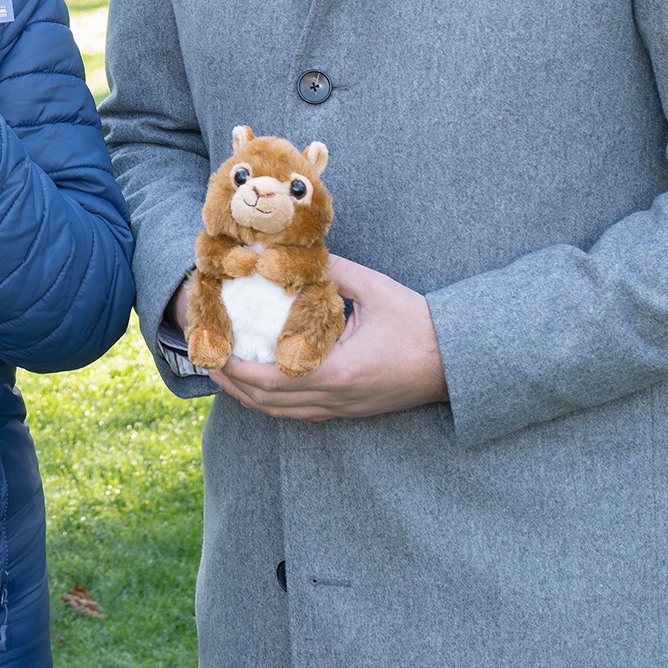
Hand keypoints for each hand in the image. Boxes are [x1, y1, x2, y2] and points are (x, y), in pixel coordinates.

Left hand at [209, 256, 448, 419]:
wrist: (459, 361)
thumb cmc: (419, 324)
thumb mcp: (373, 289)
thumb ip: (332, 271)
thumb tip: (293, 253)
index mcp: (337, 371)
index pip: (270, 379)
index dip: (234, 369)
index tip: (211, 351)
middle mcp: (336, 398)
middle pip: (268, 403)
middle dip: (232, 385)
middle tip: (207, 361)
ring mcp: (344, 409)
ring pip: (284, 414)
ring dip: (250, 397)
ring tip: (227, 373)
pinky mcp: (353, 410)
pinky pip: (303, 414)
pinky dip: (276, 402)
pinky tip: (266, 384)